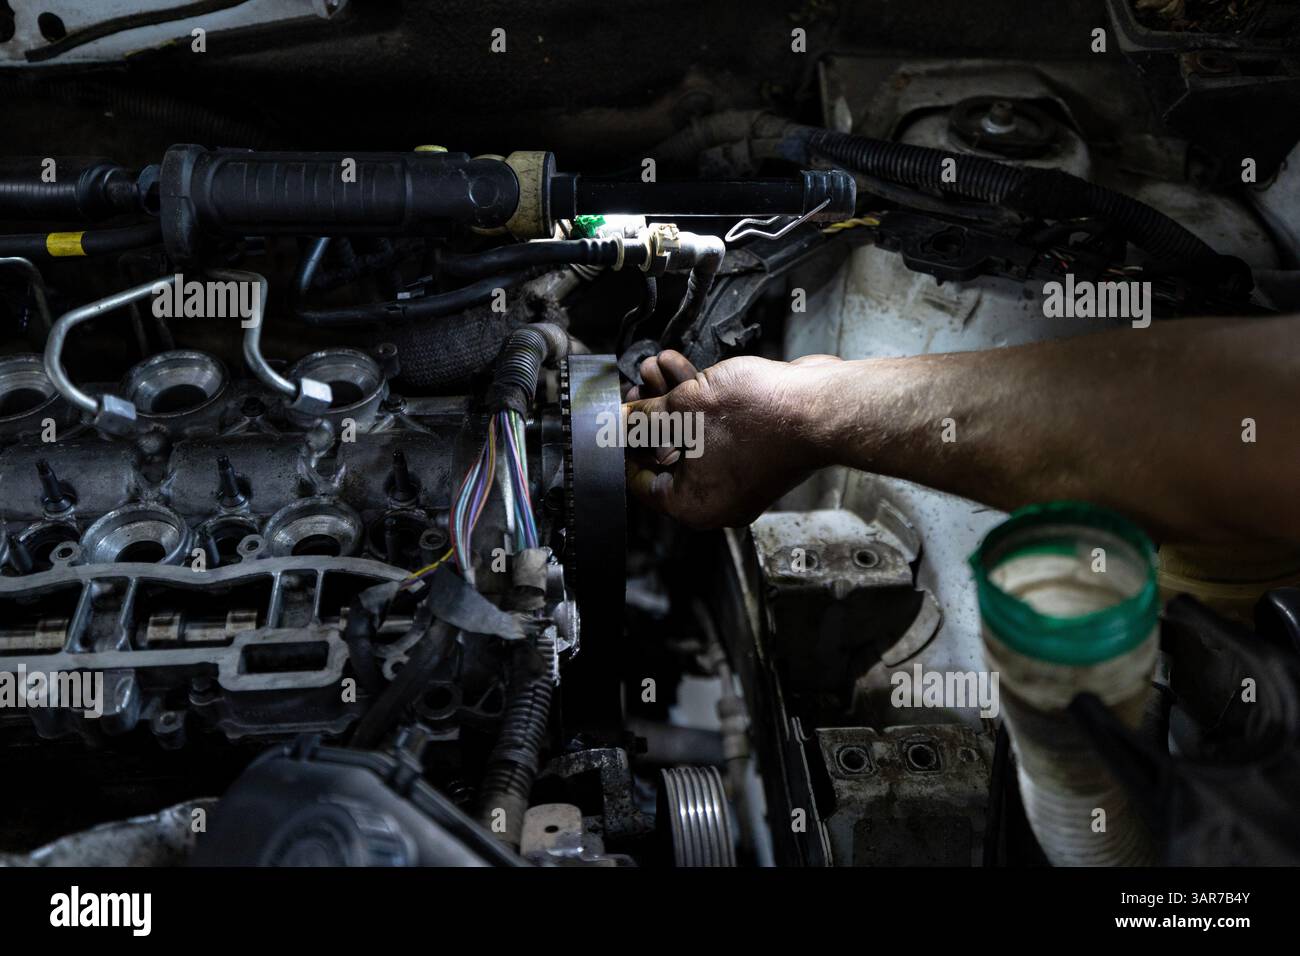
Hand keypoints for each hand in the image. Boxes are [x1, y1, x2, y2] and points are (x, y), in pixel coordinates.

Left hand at [623, 349, 843, 527]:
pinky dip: (699, 400)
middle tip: (633, 391)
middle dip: (648, 414)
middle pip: (667, 455)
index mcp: (694, 506)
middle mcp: (718, 497)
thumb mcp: (681, 412)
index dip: (621, 449)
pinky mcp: (757, 450)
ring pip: (692, 435)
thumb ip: (642, 417)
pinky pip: (716, 428)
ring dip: (671, 399)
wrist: (819, 407)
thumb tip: (618, 420)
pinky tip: (682, 368)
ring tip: (655, 369)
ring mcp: (740, 474)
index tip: (611, 427)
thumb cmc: (758, 421)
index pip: (642, 484)